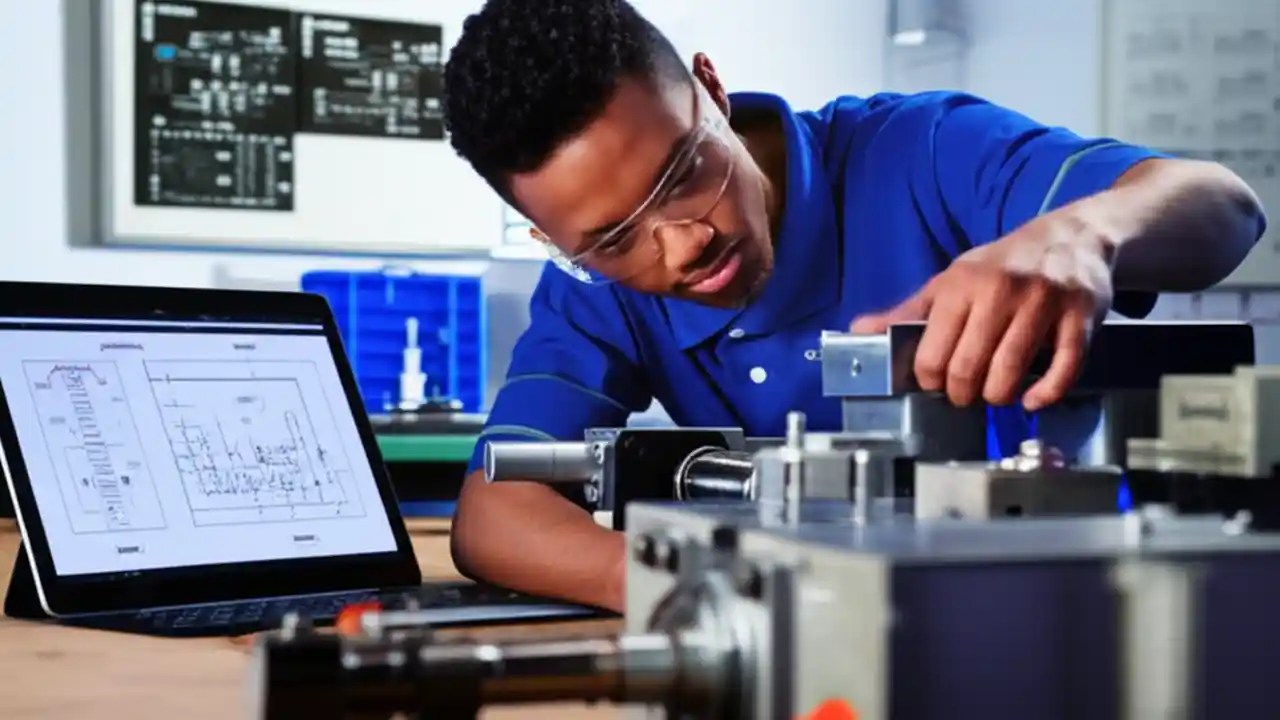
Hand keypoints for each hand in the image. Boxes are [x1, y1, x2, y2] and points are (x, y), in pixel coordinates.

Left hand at [850, 210, 1116, 410]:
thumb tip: (857, 332)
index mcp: (960, 286)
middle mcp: (1000, 292)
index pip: (932, 355)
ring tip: (996, 393)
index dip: (931, 381)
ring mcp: (1042, 304)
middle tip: (966, 394)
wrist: (1071, 237)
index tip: (938, 384)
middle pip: (968, 369)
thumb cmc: (1002, 266)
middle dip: (962, 395)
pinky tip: (1033, 399)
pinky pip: (1063, 368)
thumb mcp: (950, 281)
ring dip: (998, 396)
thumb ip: (908, 312)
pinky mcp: (1079, 317)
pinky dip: (1046, 394)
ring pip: (1010, 373)